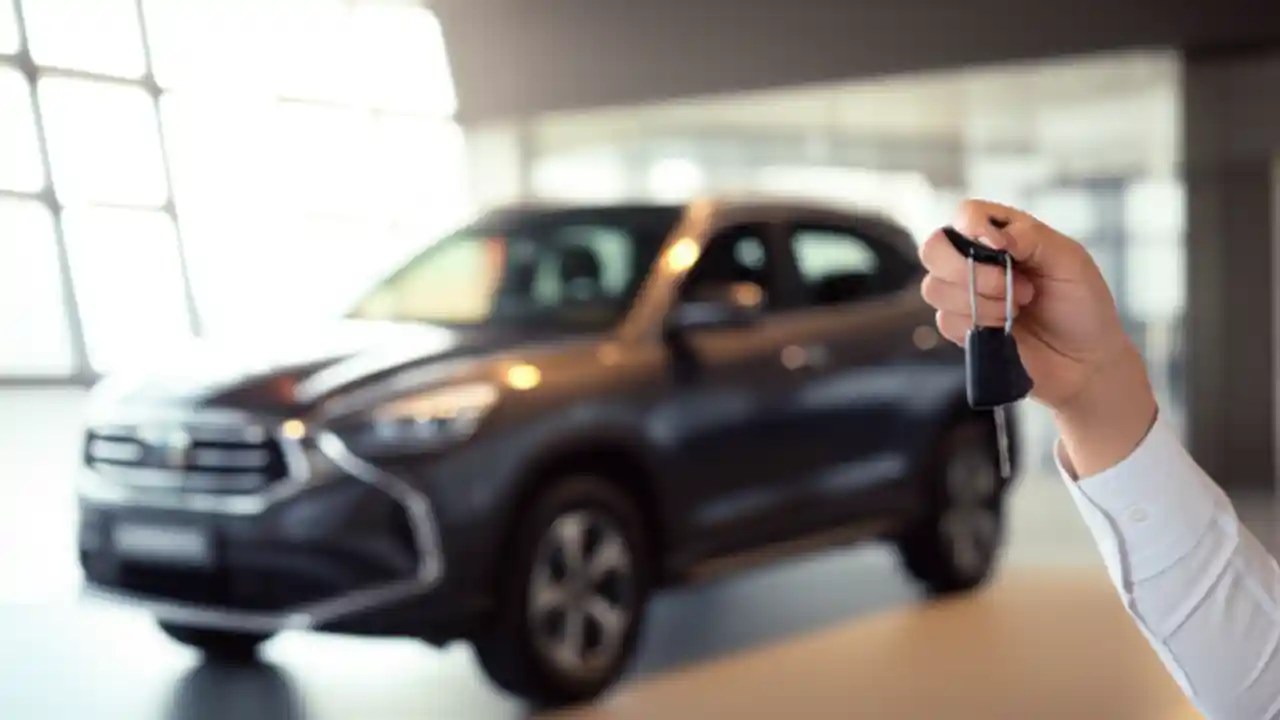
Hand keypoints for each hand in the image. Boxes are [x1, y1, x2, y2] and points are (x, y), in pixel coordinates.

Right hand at [918, 199, 1156, 476]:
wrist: (1084, 362)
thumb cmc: (1084, 306)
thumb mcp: (1070, 261)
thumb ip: (1032, 237)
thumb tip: (992, 235)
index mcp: (1005, 233)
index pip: (965, 214)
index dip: (972, 226)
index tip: (1001, 248)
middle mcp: (978, 260)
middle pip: (934, 248)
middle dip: (968, 271)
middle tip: (1012, 287)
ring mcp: (966, 295)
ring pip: (935, 287)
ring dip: (980, 302)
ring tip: (1016, 310)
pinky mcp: (962, 327)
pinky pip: (944, 320)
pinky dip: (976, 325)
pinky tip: (1003, 328)